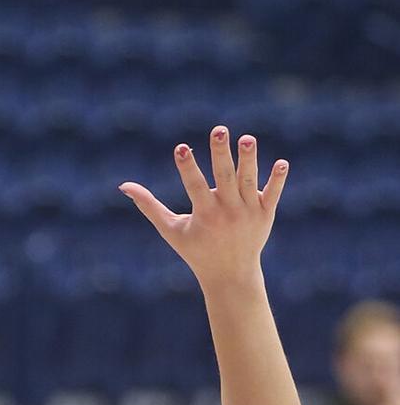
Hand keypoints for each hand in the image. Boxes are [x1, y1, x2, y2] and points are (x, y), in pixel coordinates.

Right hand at [121, 128, 287, 288]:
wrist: (229, 275)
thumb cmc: (194, 249)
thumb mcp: (170, 229)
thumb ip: (149, 206)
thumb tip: (124, 186)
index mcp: (203, 215)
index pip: (194, 186)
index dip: (187, 167)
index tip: (181, 148)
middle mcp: (227, 211)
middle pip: (224, 177)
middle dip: (221, 153)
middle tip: (219, 129)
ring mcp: (248, 212)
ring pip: (248, 181)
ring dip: (248, 159)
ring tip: (247, 138)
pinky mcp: (265, 214)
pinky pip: (273, 194)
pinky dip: (277, 179)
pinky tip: (281, 162)